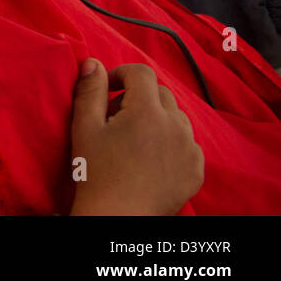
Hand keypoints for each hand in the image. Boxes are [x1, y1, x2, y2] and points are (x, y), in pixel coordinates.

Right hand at [68, 60, 203, 214]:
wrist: (118, 217)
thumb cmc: (95, 172)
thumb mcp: (84, 127)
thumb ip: (89, 90)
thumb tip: (92, 62)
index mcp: (148, 112)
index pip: (141, 73)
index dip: (120, 73)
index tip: (106, 88)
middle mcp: (176, 126)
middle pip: (160, 93)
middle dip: (137, 96)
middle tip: (114, 117)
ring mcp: (190, 149)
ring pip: (176, 117)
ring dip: (156, 118)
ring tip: (133, 138)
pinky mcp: (196, 170)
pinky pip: (186, 142)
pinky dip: (170, 141)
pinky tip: (150, 157)